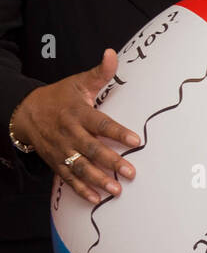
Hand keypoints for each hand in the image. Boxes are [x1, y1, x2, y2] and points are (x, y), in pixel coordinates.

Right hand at [10, 49, 139, 203]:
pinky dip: (80, 189)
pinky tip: (95, 198)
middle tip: (131, 172)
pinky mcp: (55, 161)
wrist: (25, 112)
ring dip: (98, 180)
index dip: (118, 132)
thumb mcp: (79, 83)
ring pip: (80, 166)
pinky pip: (68, 178)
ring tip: (116, 190)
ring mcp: (61, 149)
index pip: (101, 123)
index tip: (136, 140)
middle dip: (111, 161)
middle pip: (92, 148)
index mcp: (78, 113)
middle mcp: (69, 133)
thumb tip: (111, 54)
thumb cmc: (60, 97)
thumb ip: (100, 73)